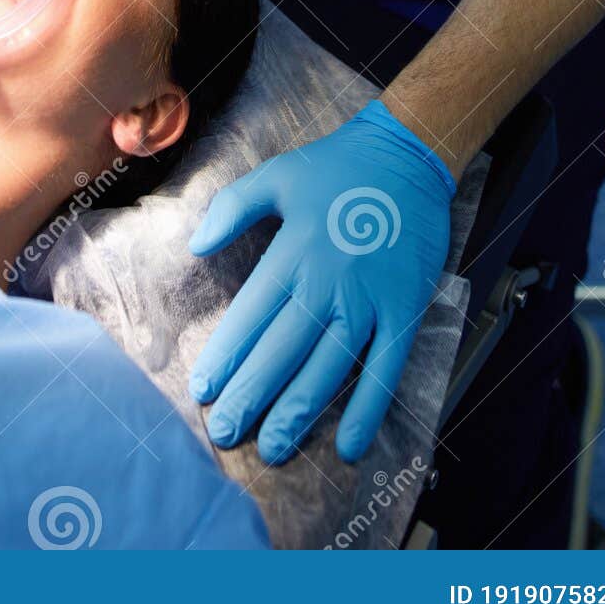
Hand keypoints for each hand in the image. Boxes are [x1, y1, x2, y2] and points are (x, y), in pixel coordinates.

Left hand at [188, 101, 454, 463]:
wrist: (409, 156)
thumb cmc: (338, 166)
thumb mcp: (278, 174)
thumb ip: (233, 208)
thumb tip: (195, 245)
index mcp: (294, 251)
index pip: (251, 315)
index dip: (226, 355)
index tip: (203, 389)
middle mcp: (329, 281)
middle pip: (283, 351)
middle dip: (251, 396)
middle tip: (226, 432)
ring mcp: (370, 300)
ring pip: (329, 367)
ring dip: (299, 411)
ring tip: (272, 447)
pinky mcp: (406, 310)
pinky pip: (386, 368)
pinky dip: (369, 409)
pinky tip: (348, 445)